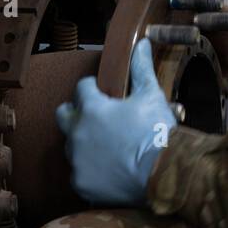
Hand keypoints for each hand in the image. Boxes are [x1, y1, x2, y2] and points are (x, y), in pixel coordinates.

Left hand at [55, 37, 177, 206]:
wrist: (164, 175)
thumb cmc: (157, 132)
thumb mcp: (151, 96)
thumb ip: (141, 69)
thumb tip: (141, 44)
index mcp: (91, 108)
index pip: (82, 88)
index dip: (93, 87)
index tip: (102, 91)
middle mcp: (77, 132)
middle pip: (63, 115)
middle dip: (76, 112)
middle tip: (97, 117)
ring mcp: (77, 160)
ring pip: (71, 145)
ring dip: (84, 142)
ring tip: (107, 146)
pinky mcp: (81, 183)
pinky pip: (80, 173)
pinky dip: (91, 170)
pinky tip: (109, 169)